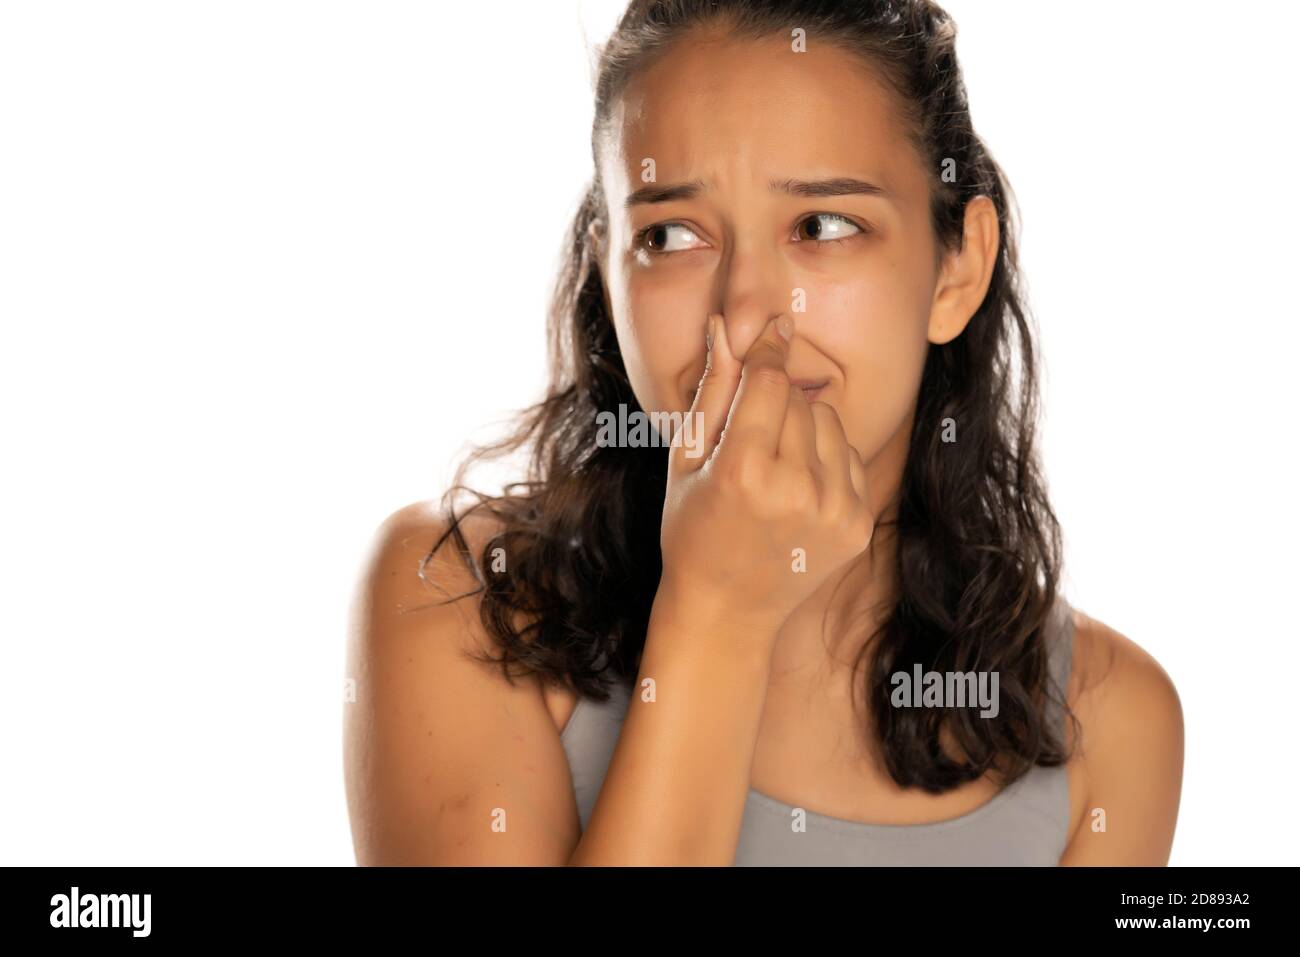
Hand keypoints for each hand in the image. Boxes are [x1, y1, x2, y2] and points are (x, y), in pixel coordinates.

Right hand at [657, 312, 876, 640]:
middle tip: (749, 436)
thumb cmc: (692, 528)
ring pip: (829, 422)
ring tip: (772, 465)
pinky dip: (825, 460)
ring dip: (802, 428)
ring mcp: (833, 512)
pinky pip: (850, 457)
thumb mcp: (687, 458)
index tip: (773, 326)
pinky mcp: (858, 526)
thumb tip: (727, 324)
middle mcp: (795, 491)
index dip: (767, 349)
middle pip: (798, 398)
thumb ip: (714, 388)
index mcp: (743, 472)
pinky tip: (795, 489)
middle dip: (774, 401)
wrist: (726, 611)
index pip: (769, 380)